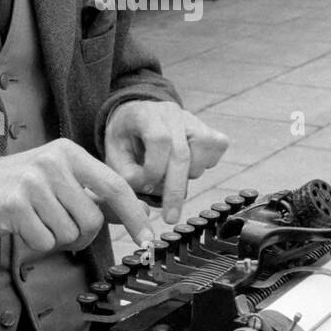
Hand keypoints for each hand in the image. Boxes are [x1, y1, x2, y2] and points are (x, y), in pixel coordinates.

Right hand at [0, 139, 154, 253]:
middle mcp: (53, 162)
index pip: (115, 185)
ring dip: (56, 238)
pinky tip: (23, 226)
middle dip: (82, 235)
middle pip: (93, 219)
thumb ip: (92, 194)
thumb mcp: (58, 178)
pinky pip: (46, 241)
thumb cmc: (18, 186)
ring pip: (70, 233)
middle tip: (61, 229)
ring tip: (37, 221)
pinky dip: (38, 243)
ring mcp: (34, 181)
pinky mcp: (16, 204)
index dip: (134, 215)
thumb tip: (132, 214)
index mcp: (69, 151)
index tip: (147, 238)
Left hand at [104, 101, 228, 224]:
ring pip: (202, 153)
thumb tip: (149, 192)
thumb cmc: (125, 140)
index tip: (145, 186)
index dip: (154, 169)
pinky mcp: (208, 129)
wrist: (137, 119)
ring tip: (170, 176)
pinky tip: (186, 168)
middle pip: (182, 153)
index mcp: (145, 114)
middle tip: (170, 217)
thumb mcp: (114, 156)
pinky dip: (203, 165)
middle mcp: (171, 113)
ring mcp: (193, 119)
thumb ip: (127, 176)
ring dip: (188, 175)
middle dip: (175, 190)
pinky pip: (216, 149)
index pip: (159, 139)